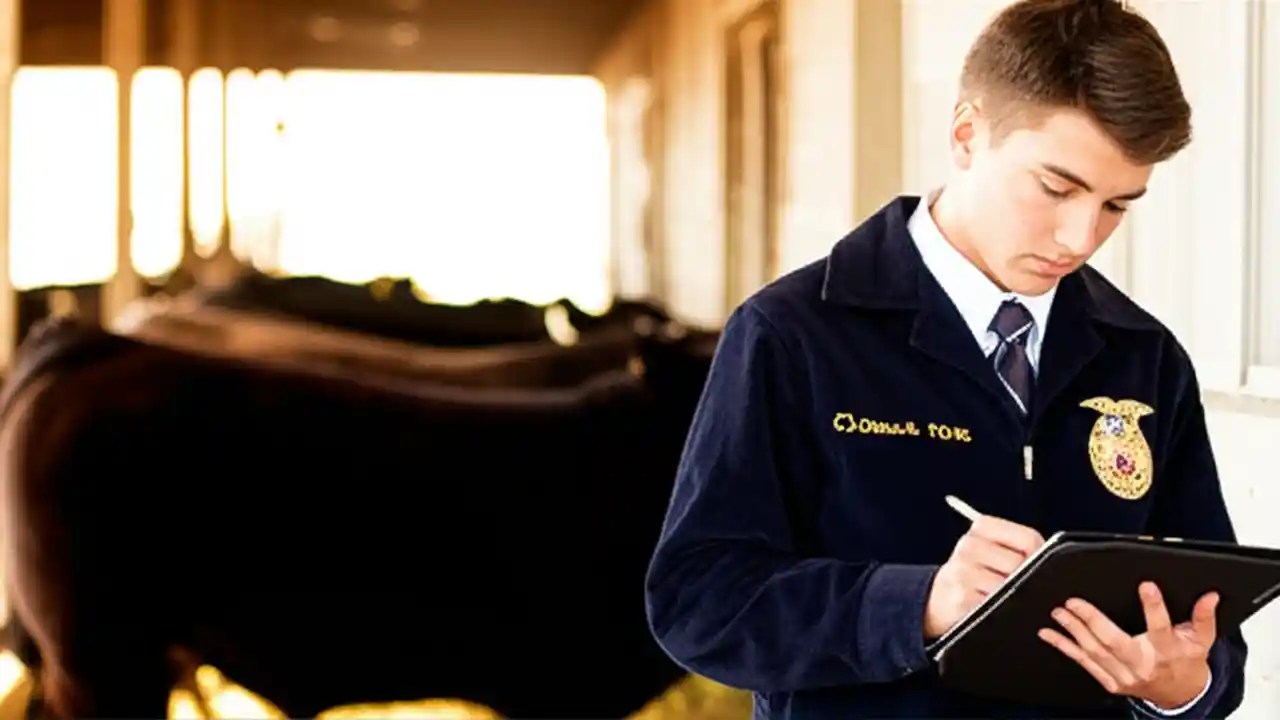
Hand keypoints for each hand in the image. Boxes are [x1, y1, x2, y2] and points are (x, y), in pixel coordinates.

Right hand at [924, 514, 1044, 638]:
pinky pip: (998, 606)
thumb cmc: (978, 571)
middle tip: (1017, 584)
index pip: (1028, 539)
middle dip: (1025, 578)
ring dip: (1013, 596)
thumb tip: (1049, 563)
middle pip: (1020, 564)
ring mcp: (963, 573)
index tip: (1033, 563)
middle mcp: (968, 546)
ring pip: (1010, 587)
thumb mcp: (992, 550)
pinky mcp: (961, 599)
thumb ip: (1020, 548)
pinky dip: (1001, 610)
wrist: (938, 597)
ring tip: (1002, 596)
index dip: (1039, 555)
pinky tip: (992, 606)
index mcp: (981, 527)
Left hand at [1038, 582, 1216, 709]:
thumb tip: (1210, 596)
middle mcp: (1143, 664)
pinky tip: (1049, 634)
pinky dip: (1065, 648)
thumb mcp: (1201, 640)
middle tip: (1073, 602)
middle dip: (1092, 620)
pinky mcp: (1110, 681)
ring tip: (1059, 612)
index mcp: (1167, 651)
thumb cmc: (1186, 662)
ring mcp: (1124, 675)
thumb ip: (1204, 618)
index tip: (1146, 585)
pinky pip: (1084, 663)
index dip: (1154, 607)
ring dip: (1073, 631)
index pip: (1161, 628)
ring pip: (1094, 652)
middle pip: (1115, 641)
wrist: (1179, 694)